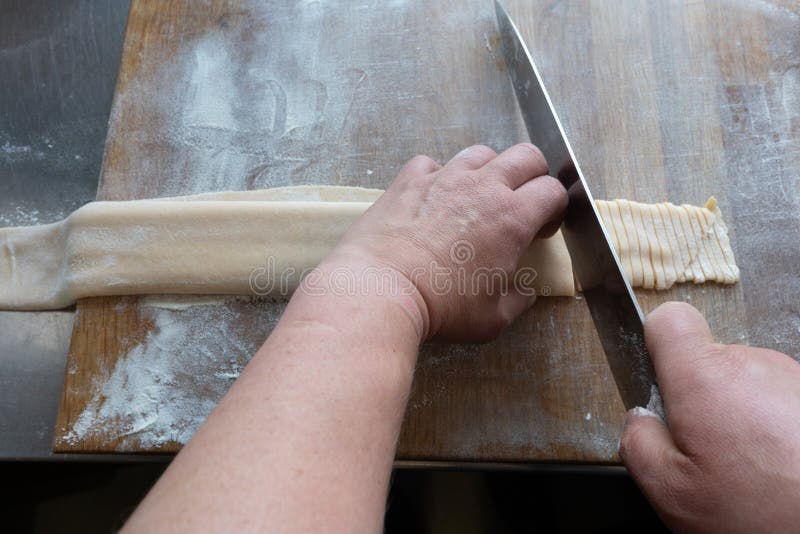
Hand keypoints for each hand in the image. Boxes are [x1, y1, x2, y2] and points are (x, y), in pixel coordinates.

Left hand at [322, 143, 566, 341]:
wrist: (380, 289)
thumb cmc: (441, 307)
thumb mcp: (494, 318)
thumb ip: (518, 299)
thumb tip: (525, 291)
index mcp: (512, 217)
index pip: (553, 191)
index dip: (555, 209)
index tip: (542, 229)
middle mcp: (482, 187)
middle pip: (526, 156)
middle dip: (532, 177)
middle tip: (520, 205)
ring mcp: (443, 177)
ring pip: (480, 152)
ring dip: (488, 170)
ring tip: (477, 199)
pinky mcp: (409, 180)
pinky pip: (432, 163)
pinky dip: (438, 174)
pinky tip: (433, 197)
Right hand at [620, 302, 799, 531]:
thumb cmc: (767, 516)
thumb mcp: (672, 491)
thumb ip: (638, 444)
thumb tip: (639, 421)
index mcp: (705, 378)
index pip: (669, 320)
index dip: (657, 343)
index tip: (659, 375)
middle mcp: (754, 365)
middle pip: (709, 360)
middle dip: (700, 399)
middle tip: (708, 452)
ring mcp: (793, 378)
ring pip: (747, 382)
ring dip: (742, 414)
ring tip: (751, 466)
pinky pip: (782, 400)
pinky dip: (776, 427)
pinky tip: (780, 466)